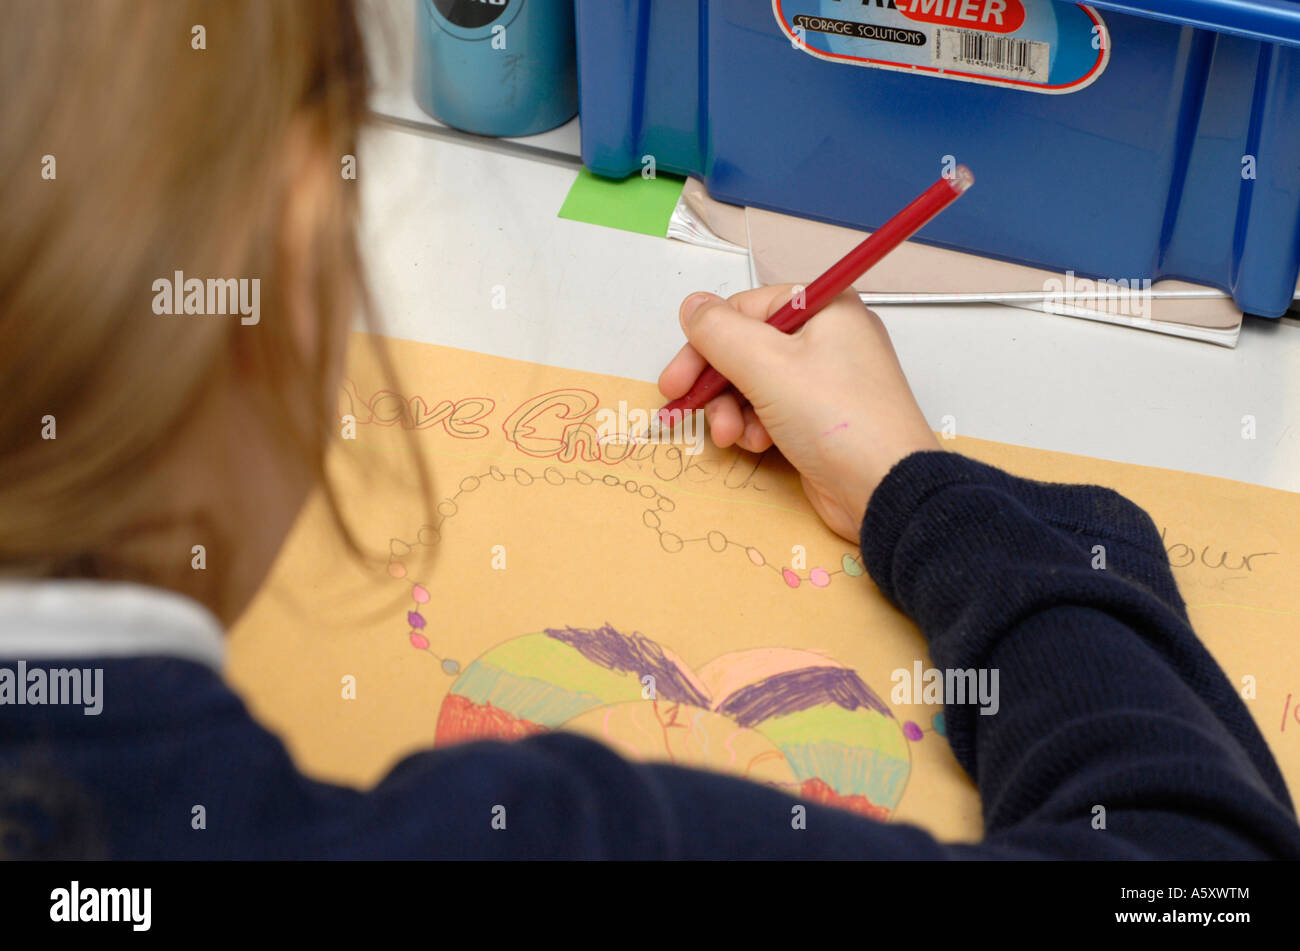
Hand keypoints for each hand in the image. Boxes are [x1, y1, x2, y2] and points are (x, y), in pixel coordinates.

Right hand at [658, 285, 940, 541]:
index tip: (676, 380)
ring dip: (732, 411)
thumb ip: (719, 332)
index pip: (746, 310)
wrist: (885, 489)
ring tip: (730, 437)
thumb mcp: (767, 366)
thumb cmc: (834, 418)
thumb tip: (692, 306)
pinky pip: (773, 411)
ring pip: (755, 384)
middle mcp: (828, 337)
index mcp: (824, 308)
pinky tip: (759, 446)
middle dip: (716, 384)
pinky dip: (756, 427)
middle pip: (747, 349)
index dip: (705, 343)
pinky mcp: (822, 418)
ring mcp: (827, 380)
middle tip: (684, 410)